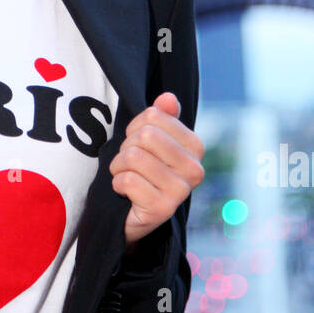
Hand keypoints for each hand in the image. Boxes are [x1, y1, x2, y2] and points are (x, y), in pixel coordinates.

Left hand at [108, 91, 204, 251]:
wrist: (131, 215)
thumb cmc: (141, 172)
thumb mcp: (150, 141)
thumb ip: (161, 117)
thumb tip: (168, 97)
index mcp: (195, 147)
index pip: (153, 116)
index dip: (135, 128)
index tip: (139, 145)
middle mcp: (195, 169)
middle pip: (146, 135)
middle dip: (127, 148)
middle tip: (129, 164)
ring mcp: (181, 191)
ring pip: (134, 157)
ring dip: (119, 167)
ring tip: (125, 177)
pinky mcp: (163, 208)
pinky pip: (127, 180)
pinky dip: (117, 184)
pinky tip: (125, 193)